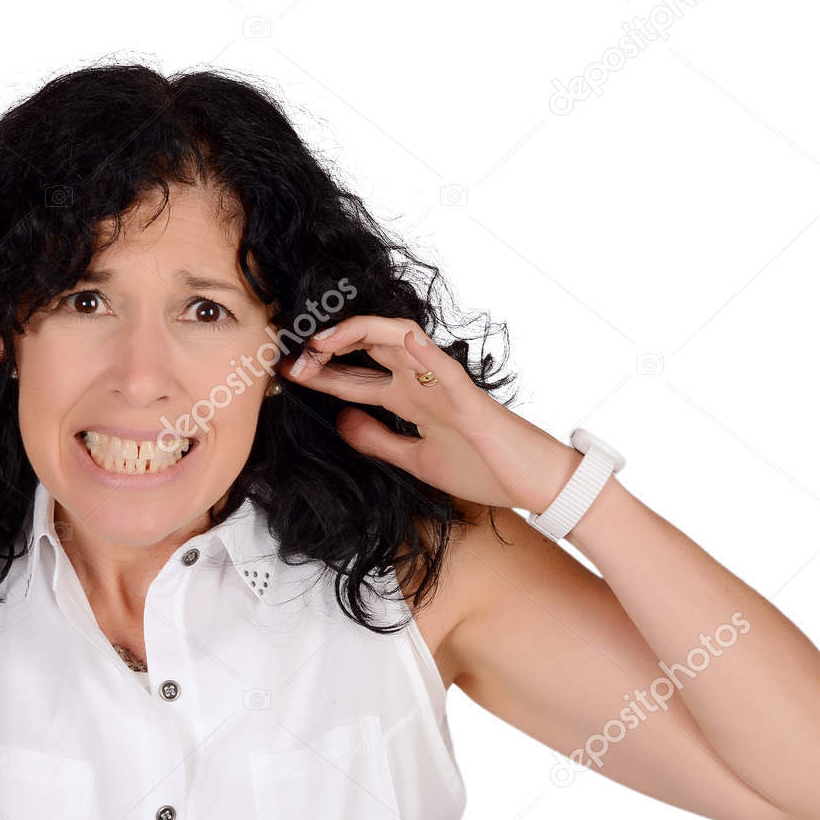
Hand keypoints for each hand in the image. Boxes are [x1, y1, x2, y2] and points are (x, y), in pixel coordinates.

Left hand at [283, 316, 578, 511]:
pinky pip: (446, 371)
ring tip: (327, 339)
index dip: (321, 374)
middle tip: (295, 355)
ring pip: (402, 342)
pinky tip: (402, 340)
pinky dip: (425, 353)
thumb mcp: (414, 460)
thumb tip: (342, 421)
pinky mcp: (470, 401)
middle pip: (370, 349)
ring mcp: (446, 388)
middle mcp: (423, 384)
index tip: (286, 374)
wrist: (533, 485)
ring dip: (362, 334)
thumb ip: (379, 440)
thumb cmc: (483, 469)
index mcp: (411, 400)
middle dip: (329, 347)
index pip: (356, 378)